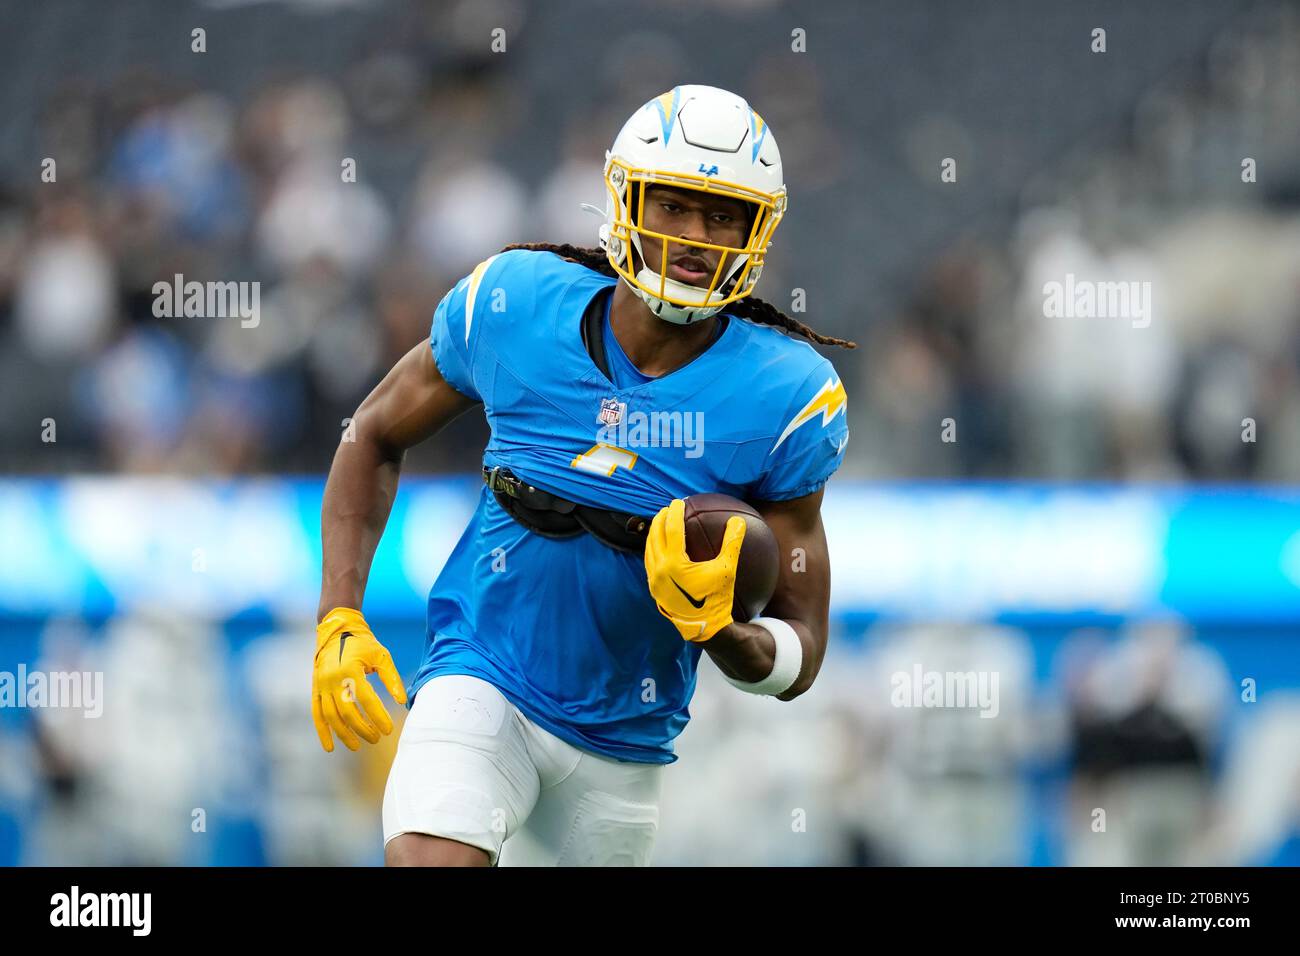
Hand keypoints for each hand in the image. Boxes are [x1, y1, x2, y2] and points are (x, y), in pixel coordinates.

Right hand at [312, 607, 407, 751]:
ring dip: (344, 733)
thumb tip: (402, 701)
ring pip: (332, 716)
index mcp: (350, 670)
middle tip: (376, 739)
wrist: (337, 630)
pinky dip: (322, 732)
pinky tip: (330, 747)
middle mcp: (332, 679)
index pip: (366, 700)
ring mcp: (321, 685)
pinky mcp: (315, 689)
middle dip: (363, 729)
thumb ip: (392, 679)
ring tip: (357, 746)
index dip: (378, 716)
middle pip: (347, 712)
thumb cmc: (363, 644)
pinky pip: (317, 714)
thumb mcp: (382, 656)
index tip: (389, 730)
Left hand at [644, 498, 745, 641]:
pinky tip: (661, 546)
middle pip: (655, 535)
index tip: (679, 501)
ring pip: (649, 548)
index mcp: (674, 563)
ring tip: (662, 523)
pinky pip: (649, 562)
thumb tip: (739, 520)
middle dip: (661, 519)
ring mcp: (654, 580)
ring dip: (655, 533)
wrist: (703, 629)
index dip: (675, 512)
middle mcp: (660, 570)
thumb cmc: (717, 599)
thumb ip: (732, 543)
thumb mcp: (727, 570)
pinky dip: (654, 548)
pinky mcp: (654, 588)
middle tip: (668, 508)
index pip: (672, 529)